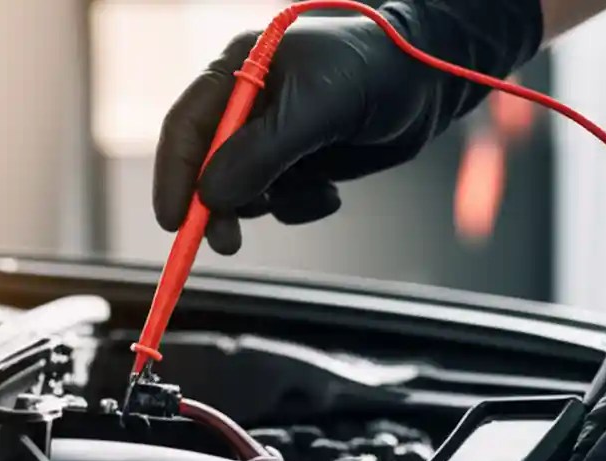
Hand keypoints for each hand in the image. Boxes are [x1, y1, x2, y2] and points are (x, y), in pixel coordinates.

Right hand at [152, 1, 542, 255]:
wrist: (431, 86)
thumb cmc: (375, 74)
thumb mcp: (316, 108)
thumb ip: (261, 153)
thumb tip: (210, 198)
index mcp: (238, 73)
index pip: (186, 127)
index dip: (175, 174)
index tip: (174, 221)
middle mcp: (248, 105)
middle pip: (208, 167)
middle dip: (218, 205)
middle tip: (227, 243)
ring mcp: (274, 136)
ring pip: (246, 190)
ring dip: (272, 203)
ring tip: (311, 191)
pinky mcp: (301, 161)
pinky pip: (283, 200)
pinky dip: (302, 204)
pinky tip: (330, 191)